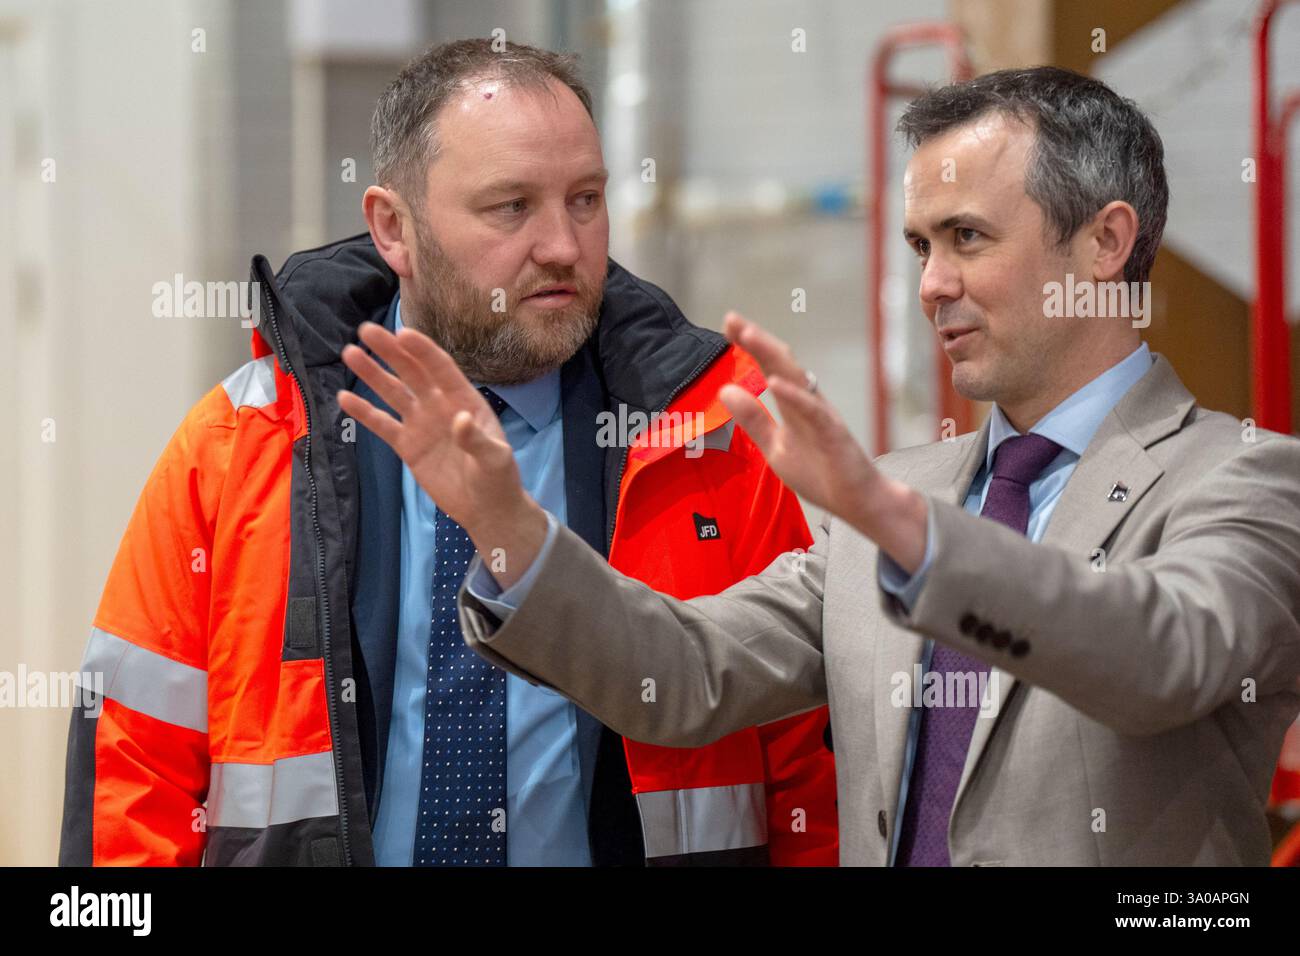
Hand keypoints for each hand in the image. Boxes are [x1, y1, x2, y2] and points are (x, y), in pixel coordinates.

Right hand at [337, 321, 546, 586]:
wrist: (485, 509)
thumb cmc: (498, 479)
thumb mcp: (495, 459)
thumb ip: (477, 439)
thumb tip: (460, 419)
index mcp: (465, 400)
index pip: (441, 368)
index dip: (422, 350)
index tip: (402, 332)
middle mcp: (440, 405)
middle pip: (411, 372)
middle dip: (390, 351)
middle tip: (366, 330)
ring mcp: (421, 424)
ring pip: (393, 393)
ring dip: (372, 374)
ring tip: (349, 353)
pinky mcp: (407, 445)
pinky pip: (382, 424)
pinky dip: (364, 412)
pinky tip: (344, 397)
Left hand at [718, 311, 927, 571]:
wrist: (859, 502)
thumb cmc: (821, 473)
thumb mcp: (775, 447)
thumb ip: (753, 420)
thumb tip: (725, 390)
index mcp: (794, 405)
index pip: (769, 368)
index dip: (750, 347)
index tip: (729, 326)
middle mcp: (808, 403)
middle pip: (781, 364)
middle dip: (757, 341)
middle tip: (732, 318)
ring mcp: (822, 416)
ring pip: (796, 378)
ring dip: (772, 356)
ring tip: (749, 335)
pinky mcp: (834, 434)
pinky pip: (813, 410)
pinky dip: (794, 395)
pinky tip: (774, 383)